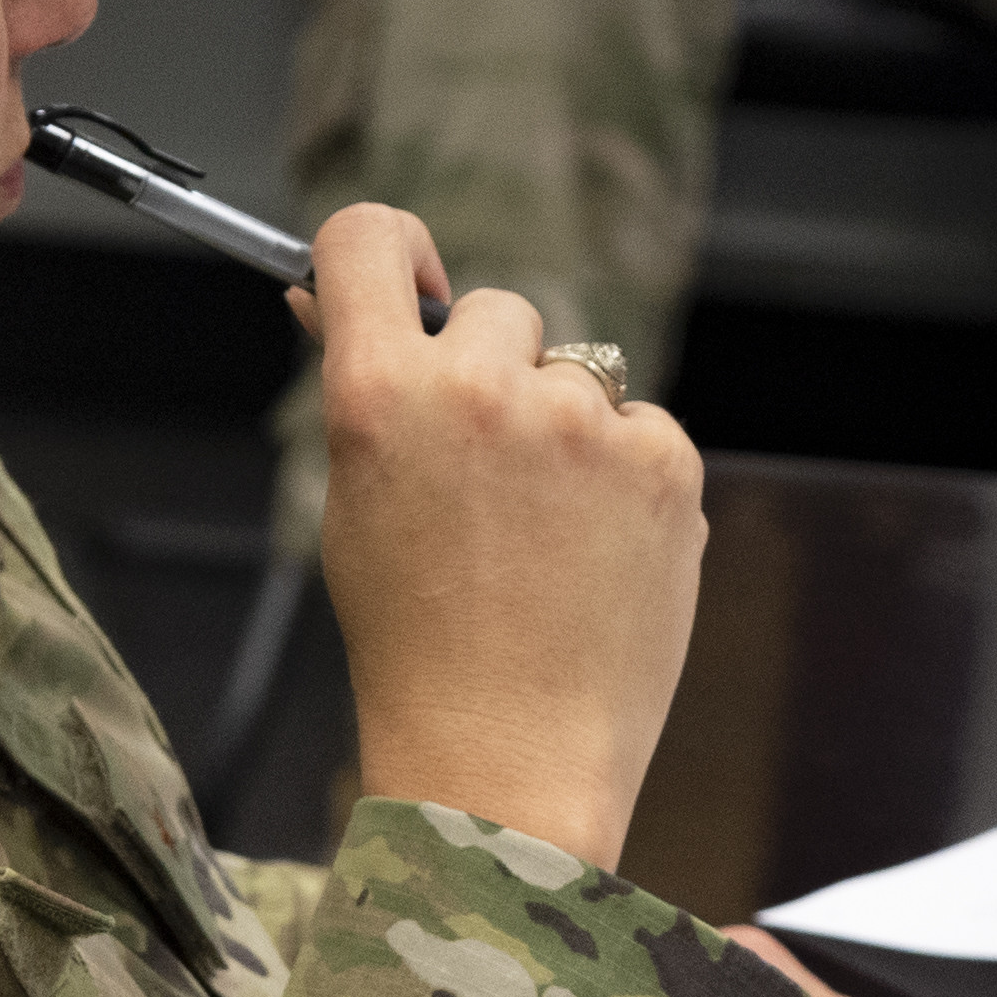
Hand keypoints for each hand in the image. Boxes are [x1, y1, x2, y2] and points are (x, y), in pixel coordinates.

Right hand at [288, 203, 700, 871]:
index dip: (392, 252)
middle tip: (490, 478)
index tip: (418, 283)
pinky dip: (627, 481)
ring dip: (567, 431)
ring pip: (579, 375)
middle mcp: (481, 389)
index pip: (368, 238)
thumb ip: (365, 393)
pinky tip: (596, 556)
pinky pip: (643, 430)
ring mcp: (582, 423)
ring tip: (545, 538)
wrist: (507, 758)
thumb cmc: (417, 647)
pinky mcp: (664, 461)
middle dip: (496, 373)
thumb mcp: (357, 505)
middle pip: (499, 311)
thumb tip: (332, 299)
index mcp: (380, 394)